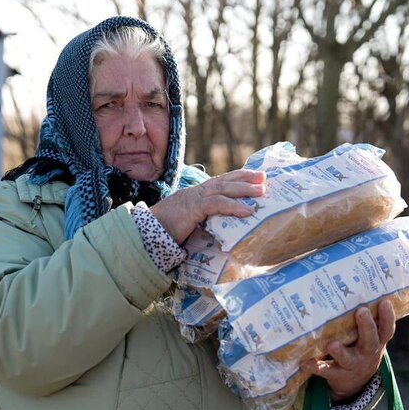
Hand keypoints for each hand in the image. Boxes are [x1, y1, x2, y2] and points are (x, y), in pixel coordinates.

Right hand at [149, 169, 265, 243]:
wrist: (145, 233)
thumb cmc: (165, 232)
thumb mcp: (188, 224)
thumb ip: (202, 222)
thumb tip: (220, 230)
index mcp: (195, 195)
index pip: (219, 182)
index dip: (236, 178)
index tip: (253, 177)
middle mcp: (195, 192)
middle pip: (224, 180)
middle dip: (245, 178)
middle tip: (263, 177)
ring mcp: (193, 198)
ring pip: (222, 189)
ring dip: (244, 189)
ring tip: (261, 191)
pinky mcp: (192, 208)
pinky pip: (216, 204)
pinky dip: (233, 206)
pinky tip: (247, 211)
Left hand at [301, 299, 395, 402]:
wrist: (357, 382)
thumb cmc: (361, 347)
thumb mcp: (369, 337)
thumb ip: (367, 319)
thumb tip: (360, 284)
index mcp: (376, 342)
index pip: (386, 329)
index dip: (388, 317)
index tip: (384, 302)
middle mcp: (366, 353)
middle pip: (370, 341)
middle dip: (366, 326)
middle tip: (361, 311)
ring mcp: (351, 365)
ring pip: (347, 358)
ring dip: (340, 352)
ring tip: (332, 345)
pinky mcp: (335, 373)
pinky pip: (325, 370)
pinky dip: (315, 367)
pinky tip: (305, 362)